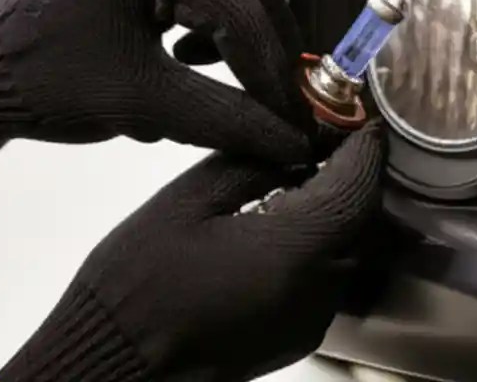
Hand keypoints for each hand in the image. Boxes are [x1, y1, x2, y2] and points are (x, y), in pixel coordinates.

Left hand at [0, 0, 309, 172]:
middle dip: (270, 46)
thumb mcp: (144, 105)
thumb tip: (295, 141)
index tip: (297, 120)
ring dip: (246, 35)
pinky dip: (217, 25)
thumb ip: (228, 119)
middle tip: (288, 103)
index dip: (273, 69)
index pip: (237, 6)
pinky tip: (193, 60)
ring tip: (239, 86)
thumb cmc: (44, 84)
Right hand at [0, 125, 384, 381]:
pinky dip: (315, 245)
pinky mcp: (298, 337)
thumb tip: (298, 140)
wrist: (113, 367)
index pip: (360, 187)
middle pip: (363, 218)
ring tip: (295, 178)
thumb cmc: (138, 285)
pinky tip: (277, 226)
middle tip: (323, 139)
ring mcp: (311, 320)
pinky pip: (325, 277)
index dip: (363, 147)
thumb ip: (256, 162)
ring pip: (347, 248)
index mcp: (295, 250)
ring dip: (332, 211)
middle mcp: (318, 291)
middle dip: (349, 176)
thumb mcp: (190, 200)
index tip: (355, 119)